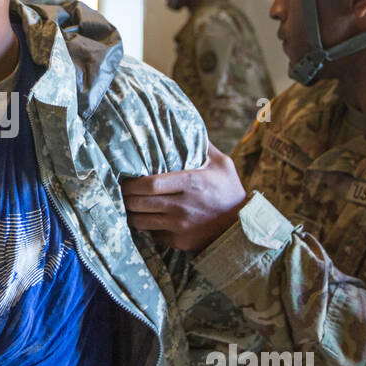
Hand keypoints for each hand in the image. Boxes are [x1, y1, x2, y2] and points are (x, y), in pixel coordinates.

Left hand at [122, 144, 248, 251]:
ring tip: (129, 205)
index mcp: (191, 183)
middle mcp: (183, 206)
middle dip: (126, 197)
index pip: (150, 184)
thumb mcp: (222, 164)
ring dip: (132, 213)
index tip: (126, 178)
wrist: (243, 226)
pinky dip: (147, 227)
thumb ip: (202, 146)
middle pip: (139, 203)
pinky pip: (153, 234)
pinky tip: (147, 219)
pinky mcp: (179, 242)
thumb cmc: (229, 191)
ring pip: (141, 222)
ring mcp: (180, 226)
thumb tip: (187, 123)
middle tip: (121, 191)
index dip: (132, 183)